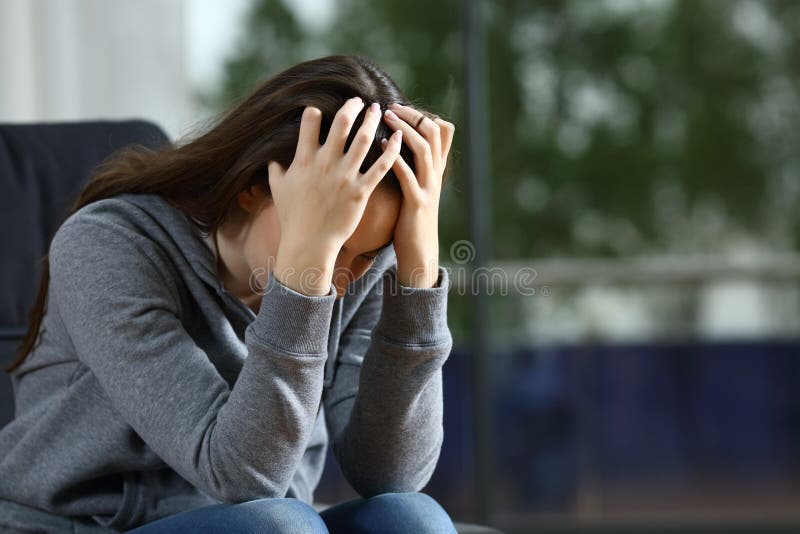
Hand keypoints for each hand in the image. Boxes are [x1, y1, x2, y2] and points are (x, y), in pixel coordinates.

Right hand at [268, 97, 402, 294]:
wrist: (308, 244)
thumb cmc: (293, 218)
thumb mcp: (278, 189)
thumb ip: (276, 169)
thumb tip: (272, 158)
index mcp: (303, 160)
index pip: (310, 122)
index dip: (317, 110)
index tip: (323, 107)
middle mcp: (325, 164)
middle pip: (341, 124)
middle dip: (351, 107)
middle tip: (358, 100)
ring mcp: (344, 177)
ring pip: (363, 140)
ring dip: (371, 120)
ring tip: (377, 110)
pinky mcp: (361, 191)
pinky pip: (381, 166)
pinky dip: (391, 149)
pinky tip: (397, 137)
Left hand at [381, 103, 454, 287]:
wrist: (419, 251)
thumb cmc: (411, 218)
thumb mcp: (418, 187)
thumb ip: (412, 166)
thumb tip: (398, 143)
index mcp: (436, 169)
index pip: (443, 131)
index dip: (424, 115)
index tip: (401, 108)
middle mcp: (435, 174)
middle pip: (434, 133)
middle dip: (413, 116)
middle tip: (390, 107)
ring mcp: (429, 188)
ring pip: (425, 149)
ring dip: (405, 130)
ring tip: (386, 118)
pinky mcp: (417, 203)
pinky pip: (409, 176)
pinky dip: (396, 158)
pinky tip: (382, 146)